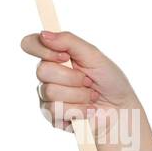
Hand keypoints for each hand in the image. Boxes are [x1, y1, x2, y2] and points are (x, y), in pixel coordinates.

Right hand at [20, 30, 137, 131]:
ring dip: (78, 95)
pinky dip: (78, 110)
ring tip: (90, 97)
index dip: (42, 49)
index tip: (65, 56)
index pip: (30, 44)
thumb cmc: (110, 81)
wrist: (121, 110)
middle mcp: (47, 75)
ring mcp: (47, 96)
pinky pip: (55, 110)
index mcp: (55, 56)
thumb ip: (69, 41)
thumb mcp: (94, 55)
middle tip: (87, 81)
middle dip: (71, 77)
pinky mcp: (51, 116)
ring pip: (50, 92)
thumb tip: (43, 34)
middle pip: (42, 70)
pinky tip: (87, 110)